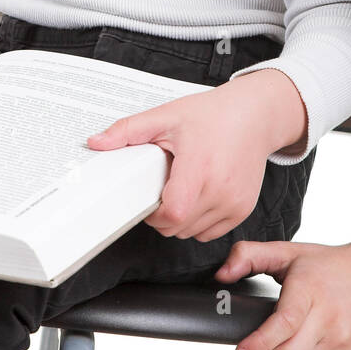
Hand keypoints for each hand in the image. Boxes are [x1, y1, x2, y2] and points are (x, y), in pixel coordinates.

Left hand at [86, 69, 306, 241]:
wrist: (256, 115)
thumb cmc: (213, 115)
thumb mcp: (166, 116)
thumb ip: (128, 131)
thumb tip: (95, 142)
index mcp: (200, 167)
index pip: (172, 213)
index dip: (154, 214)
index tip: (149, 199)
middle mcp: (221, 190)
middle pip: (178, 228)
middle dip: (163, 216)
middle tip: (164, 187)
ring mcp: (235, 203)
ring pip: (192, 234)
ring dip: (180, 220)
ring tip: (183, 188)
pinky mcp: (243, 210)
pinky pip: (211, 233)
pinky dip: (199, 222)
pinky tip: (198, 196)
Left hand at [214, 232, 350, 349]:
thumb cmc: (330, 265)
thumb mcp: (289, 251)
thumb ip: (248, 256)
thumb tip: (221, 274)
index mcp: (310, 291)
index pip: (283, 324)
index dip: (258, 343)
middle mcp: (329, 319)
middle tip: (255, 349)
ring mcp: (343, 341)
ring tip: (281, 343)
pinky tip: (305, 343)